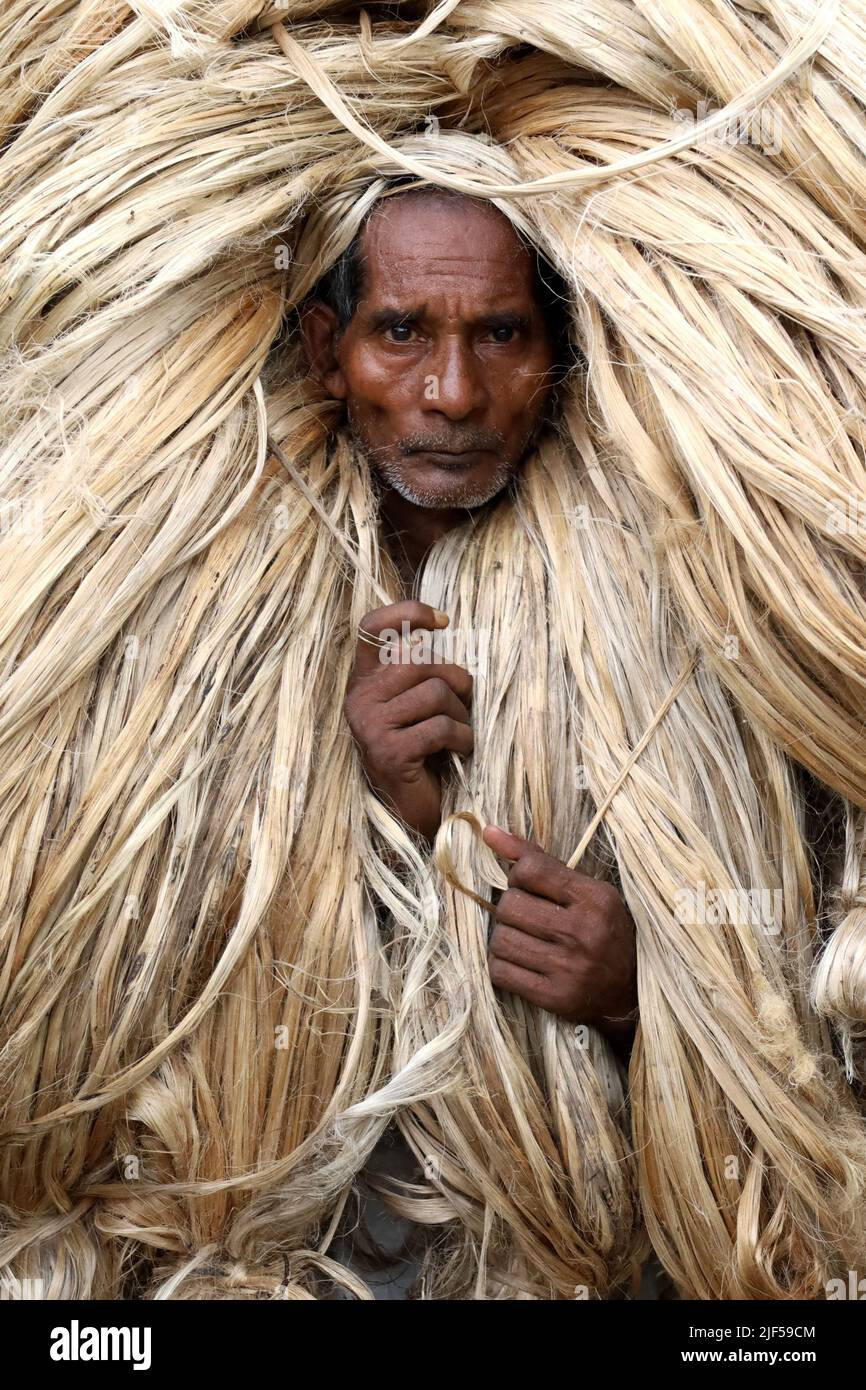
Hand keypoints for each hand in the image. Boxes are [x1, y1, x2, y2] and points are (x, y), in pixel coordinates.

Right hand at [344, 600, 473, 840]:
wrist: (411, 811)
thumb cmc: (422, 753)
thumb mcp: (417, 704)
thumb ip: (421, 671)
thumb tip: (448, 627)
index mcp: (363, 681)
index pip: (372, 627)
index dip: (407, 612)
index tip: (443, 620)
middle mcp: (359, 699)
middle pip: (419, 659)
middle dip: (456, 679)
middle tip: (466, 703)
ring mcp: (370, 726)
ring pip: (435, 692)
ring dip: (462, 714)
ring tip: (461, 733)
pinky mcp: (388, 752)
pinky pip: (440, 727)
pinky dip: (462, 738)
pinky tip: (461, 751)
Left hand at [483, 826, 637, 1052]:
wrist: (632, 993)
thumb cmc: (604, 931)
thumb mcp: (588, 891)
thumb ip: (541, 861)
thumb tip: (488, 831)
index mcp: (596, 899)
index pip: (531, 869)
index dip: (517, 873)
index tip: (525, 882)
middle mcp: (583, 933)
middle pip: (510, 905)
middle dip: (509, 907)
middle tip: (525, 914)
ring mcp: (569, 969)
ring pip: (501, 939)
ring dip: (503, 936)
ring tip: (522, 937)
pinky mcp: (555, 998)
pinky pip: (501, 973)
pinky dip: (502, 964)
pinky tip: (519, 961)